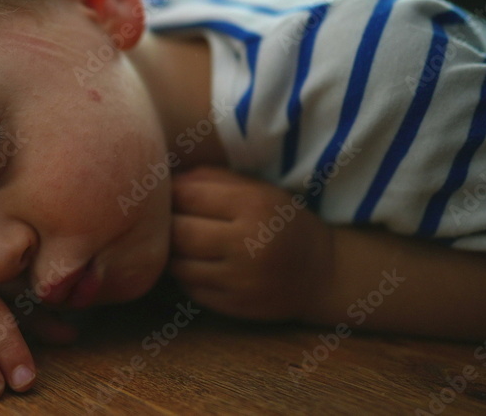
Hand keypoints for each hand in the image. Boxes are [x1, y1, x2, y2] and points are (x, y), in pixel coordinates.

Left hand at [169, 166, 333, 320]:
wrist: (322, 274)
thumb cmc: (281, 222)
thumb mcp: (257, 190)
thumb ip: (211, 179)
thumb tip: (163, 179)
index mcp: (254, 206)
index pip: (187, 195)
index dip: (169, 193)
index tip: (165, 193)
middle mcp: (248, 244)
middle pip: (178, 232)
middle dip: (165, 224)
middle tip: (164, 220)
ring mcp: (241, 280)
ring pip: (179, 264)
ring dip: (172, 252)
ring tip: (179, 242)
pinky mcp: (236, 307)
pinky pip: (190, 289)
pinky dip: (186, 276)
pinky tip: (196, 265)